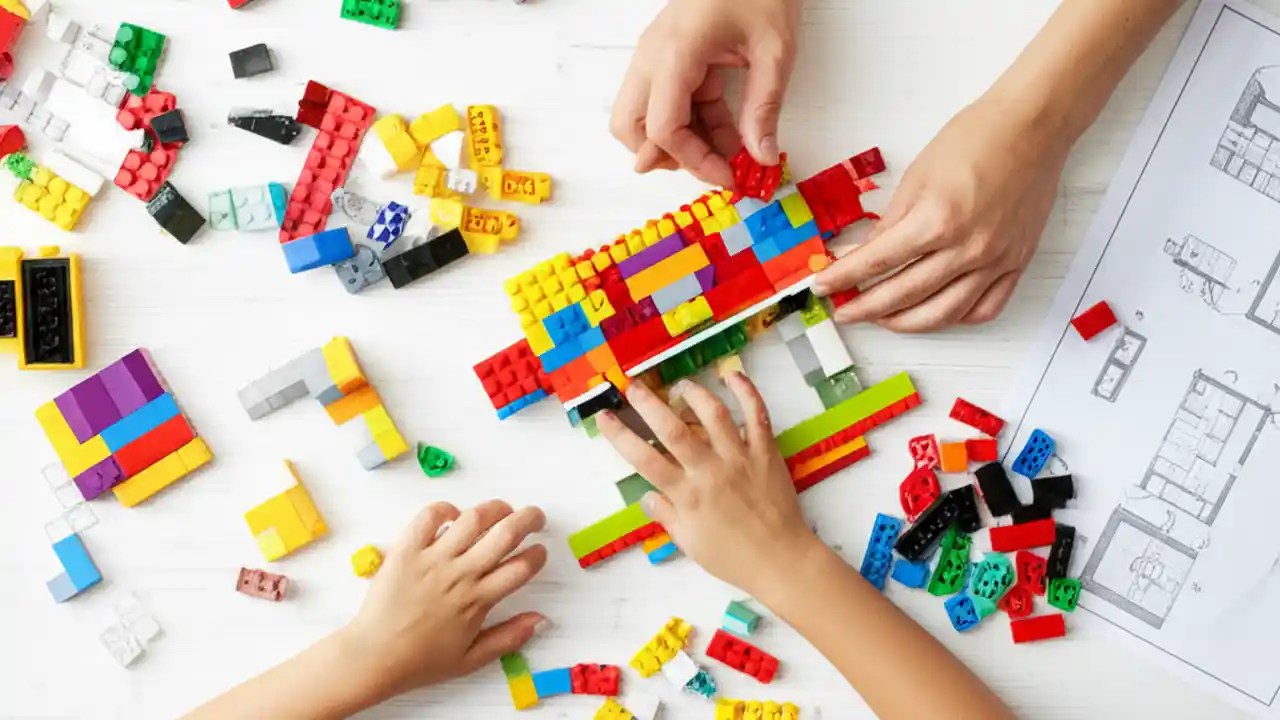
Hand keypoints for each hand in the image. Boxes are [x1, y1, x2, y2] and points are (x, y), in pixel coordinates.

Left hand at [337, 500, 547, 699]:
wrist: (373, 656)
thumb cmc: (420, 661)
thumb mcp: (471, 659)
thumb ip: (510, 638)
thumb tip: (541, 619)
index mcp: (478, 601)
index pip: (522, 567)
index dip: (538, 555)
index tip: (539, 552)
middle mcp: (460, 574)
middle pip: (506, 533)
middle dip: (529, 518)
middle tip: (535, 517)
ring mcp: (433, 558)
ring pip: (474, 518)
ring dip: (495, 508)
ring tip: (501, 510)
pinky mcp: (406, 549)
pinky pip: (430, 516)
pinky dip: (446, 509)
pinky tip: (453, 516)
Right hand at [596, 375, 818, 596]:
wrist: (781, 560)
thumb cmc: (733, 557)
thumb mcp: (690, 543)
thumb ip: (666, 515)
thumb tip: (646, 495)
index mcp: (687, 495)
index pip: (644, 459)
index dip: (620, 435)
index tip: (605, 416)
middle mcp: (710, 471)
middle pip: (672, 429)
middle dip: (648, 403)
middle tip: (632, 386)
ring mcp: (739, 458)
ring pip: (714, 413)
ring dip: (694, 393)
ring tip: (680, 386)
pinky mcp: (765, 452)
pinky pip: (757, 414)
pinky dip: (746, 391)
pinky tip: (731, 376)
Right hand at [611, 0, 801, 185]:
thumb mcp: (775, 50)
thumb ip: (764, 107)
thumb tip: (761, 155)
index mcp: (675, 52)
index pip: (662, 128)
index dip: (694, 162)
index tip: (728, 176)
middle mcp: (653, 56)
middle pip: (629, 128)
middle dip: (667, 157)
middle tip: (712, 165)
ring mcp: (655, 57)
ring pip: (641, 120)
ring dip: (678, 143)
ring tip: (725, 148)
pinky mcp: (667, 59)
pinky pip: (664, 105)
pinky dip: (689, 125)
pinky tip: (726, 131)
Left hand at [814, 97, 1068, 330]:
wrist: (1032, 128)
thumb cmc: (974, 140)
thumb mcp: (917, 177)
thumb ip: (890, 224)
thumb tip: (864, 254)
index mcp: (936, 221)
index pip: (877, 261)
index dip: (843, 278)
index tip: (821, 287)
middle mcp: (966, 248)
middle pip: (904, 295)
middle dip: (866, 308)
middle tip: (844, 311)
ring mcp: (995, 260)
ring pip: (943, 314)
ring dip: (905, 323)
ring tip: (882, 319)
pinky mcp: (1016, 263)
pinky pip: (984, 308)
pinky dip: (956, 318)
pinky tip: (935, 313)